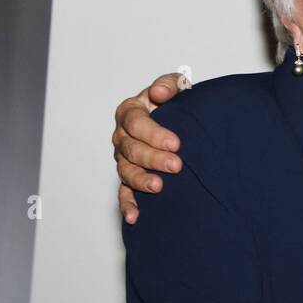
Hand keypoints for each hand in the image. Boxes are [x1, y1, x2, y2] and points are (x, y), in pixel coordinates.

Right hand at [114, 72, 188, 223]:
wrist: (180, 123)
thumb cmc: (175, 104)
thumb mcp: (175, 88)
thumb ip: (169, 85)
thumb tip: (159, 94)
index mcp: (129, 112)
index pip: (135, 121)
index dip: (154, 133)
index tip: (176, 143)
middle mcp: (122, 136)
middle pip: (131, 148)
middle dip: (153, 158)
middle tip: (176, 165)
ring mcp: (124, 159)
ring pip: (126, 171)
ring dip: (141, 180)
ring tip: (159, 186)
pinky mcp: (129, 178)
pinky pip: (124, 193)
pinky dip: (128, 205)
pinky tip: (135, 217)